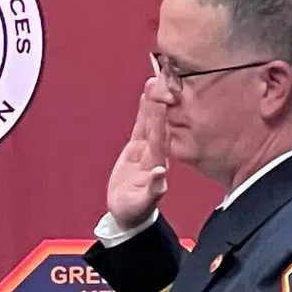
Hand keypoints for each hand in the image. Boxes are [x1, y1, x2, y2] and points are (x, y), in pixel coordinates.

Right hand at [105, 78, 170, 230]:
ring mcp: (147, 148)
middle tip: (161, 79)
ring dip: (152, 101)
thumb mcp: (142, 203)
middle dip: (159, 101)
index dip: (160, 117)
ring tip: (154, 79)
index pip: (159, 136)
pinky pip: (141, 125)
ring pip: (150, 121)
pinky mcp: (137, 148)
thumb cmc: (135, 209)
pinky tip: (147, 95)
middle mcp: (155, 152)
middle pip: (157, 123)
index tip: (163, 98)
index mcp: (156, 163)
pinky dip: (144, 110)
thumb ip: (153, 189)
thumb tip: (160, 172)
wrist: (127, 212)